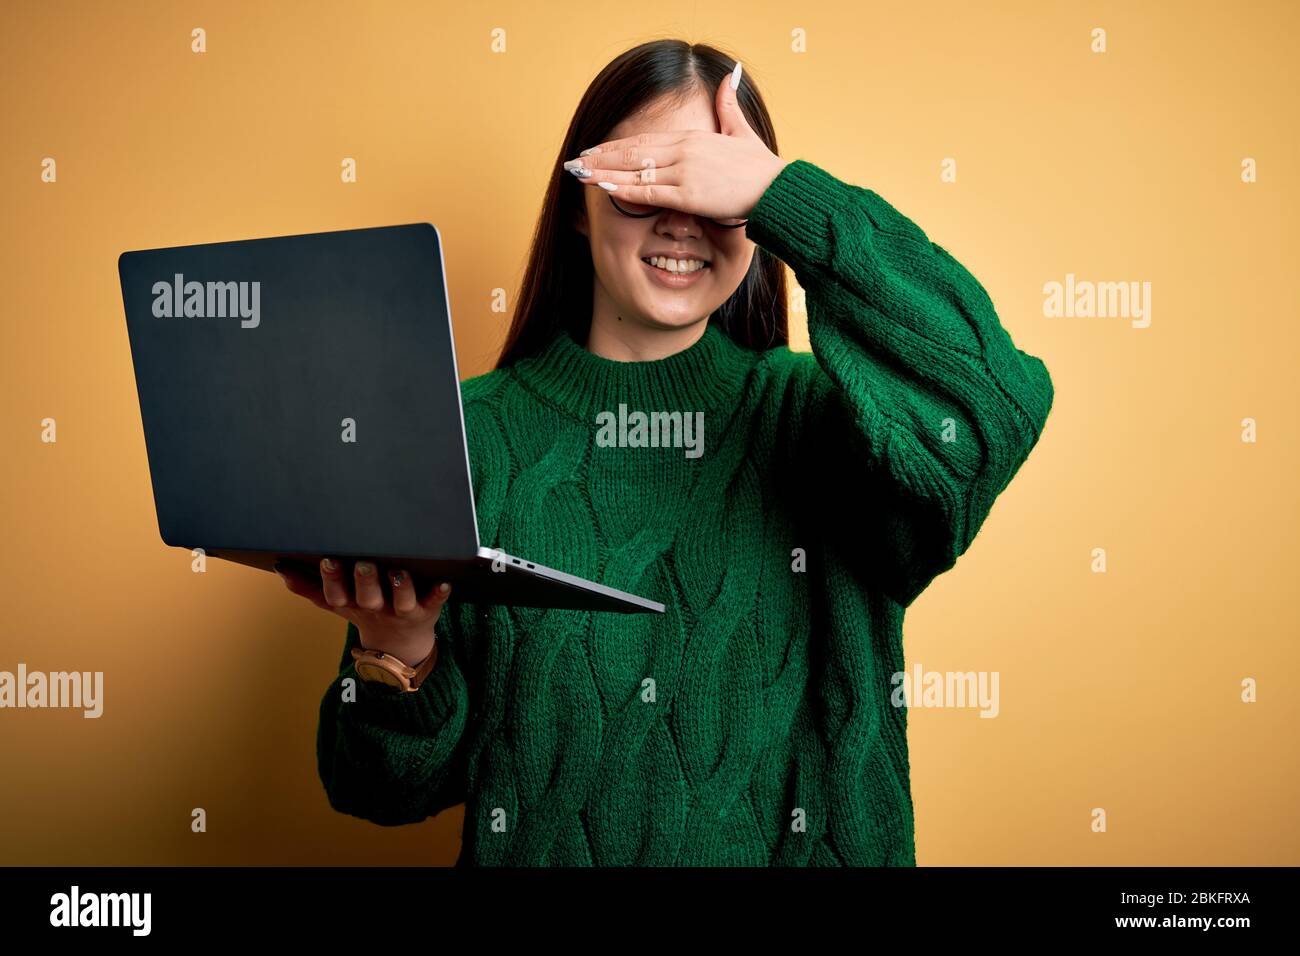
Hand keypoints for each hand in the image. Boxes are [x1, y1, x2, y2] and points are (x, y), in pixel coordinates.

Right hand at [275, 558, 450, 667]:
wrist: (400, 645)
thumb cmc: (367, 610)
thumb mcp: (338, 603)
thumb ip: (310, 588)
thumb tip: (281, 568)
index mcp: (352, 605)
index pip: (336, 595)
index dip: (332, 580)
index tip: (328, 559)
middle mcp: (376, 609)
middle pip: (368, 598)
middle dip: (365, 581)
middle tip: (364, 563)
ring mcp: (402, 612)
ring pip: (402, 601)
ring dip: (401, 587)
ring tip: (399, 572)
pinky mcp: (427, 611)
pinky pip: (435, 603)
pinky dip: (439, 594)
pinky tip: (444, 582)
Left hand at [562, 62, 787, 221]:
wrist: (776, 189)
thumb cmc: (761, 167)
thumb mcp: (741, 130)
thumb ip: (728, 104)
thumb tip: (730, 75)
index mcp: (693, 138)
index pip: (646, 139)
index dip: (616, 144)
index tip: (595, 148)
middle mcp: (684, 151)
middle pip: (633, 152)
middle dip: (601, 157)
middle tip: (575, 160)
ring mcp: (685, 171)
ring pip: (635, 171)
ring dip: (604, 172)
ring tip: (579, 173)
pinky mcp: (689, 194)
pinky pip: (649, 192)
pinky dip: (624, 189)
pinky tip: (603, 187)